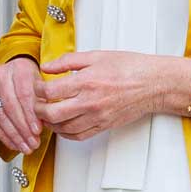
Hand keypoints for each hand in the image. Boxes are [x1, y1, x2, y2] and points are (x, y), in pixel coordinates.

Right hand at [0, 57, 42, 154]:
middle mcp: (1, 75)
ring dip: (13, 135)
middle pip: (10, 106)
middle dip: (22, 129)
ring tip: (24, 147)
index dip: (30, 115)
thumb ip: (44, 101)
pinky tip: (13, 143)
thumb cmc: (32, 80)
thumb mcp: (43, 86)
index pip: (23, 94)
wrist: (16, 72)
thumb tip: (46, 122)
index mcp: (19, 68)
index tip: (37, 131)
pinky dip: (3, 135)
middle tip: (32, 143)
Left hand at [37, 50, 190, 139]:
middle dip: (38, 110)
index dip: (37, 91)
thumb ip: (68, 61)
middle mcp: (89, 102)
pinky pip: (78, 136)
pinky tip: (62, 125)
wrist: (153, 83)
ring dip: (50, 123)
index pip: (50, 91)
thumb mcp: (96, 56)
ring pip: (63, 128)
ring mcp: (96, 117)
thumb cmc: (129, 67)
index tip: (37, 88)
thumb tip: (47, 66)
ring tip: (47, 114)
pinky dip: (65, 133)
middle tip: (37, 104)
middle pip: (52, 114)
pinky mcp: (103, 126)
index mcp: (86, 81)